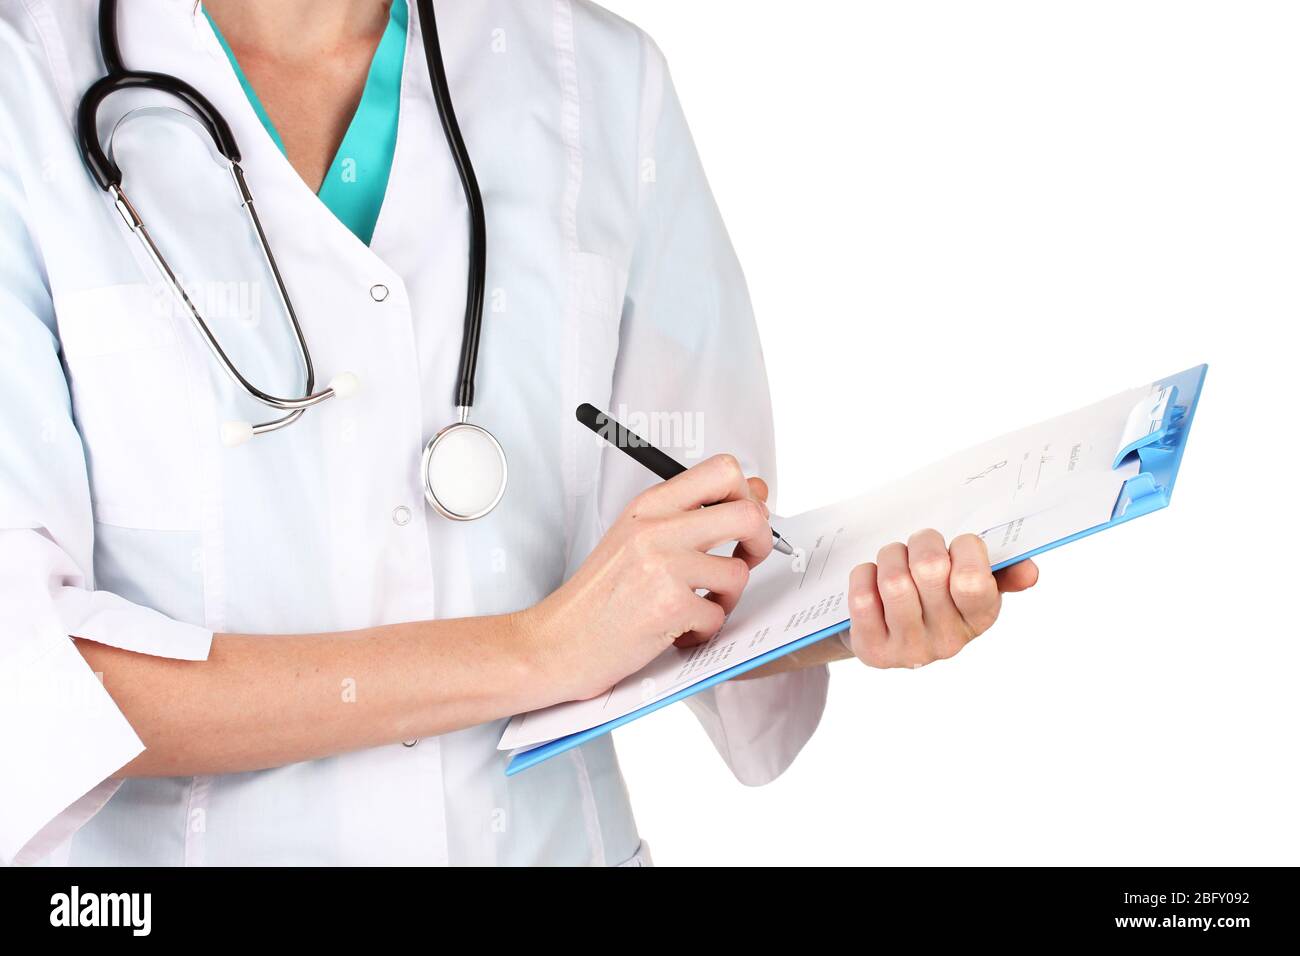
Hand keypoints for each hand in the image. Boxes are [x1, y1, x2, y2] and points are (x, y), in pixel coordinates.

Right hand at [521, 454, 772, 702]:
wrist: (557, 641)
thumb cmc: (599, 595)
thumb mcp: (639, 537)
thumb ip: (693, 514)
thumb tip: (758, 492)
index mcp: (651, 505)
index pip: (722, 471)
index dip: (747, 495)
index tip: (740, 522)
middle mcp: (656, 528)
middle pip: (747, 514)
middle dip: (761, 542)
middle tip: (745, 560)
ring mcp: (663, 565)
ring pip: (738, 573)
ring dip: (725, 600)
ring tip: (694, 607)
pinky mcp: (669, 605)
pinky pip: (717, 616)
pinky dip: (702, 631)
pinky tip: (675, 630)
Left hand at [845, 530, 1037, 668]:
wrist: (886, 635)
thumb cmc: (934, 599)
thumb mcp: (972, 587)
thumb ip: (1002, 573)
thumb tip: (1029, 571)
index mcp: (979, 618)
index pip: (973, 578)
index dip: (962, 548)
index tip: (956, 546)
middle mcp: (948, 640)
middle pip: (929, 568)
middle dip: (921, 542)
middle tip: (918, 547)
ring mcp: (909, 648)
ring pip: (895, 580)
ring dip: (891, 556)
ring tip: (894, 560)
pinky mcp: (873, 650)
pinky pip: (863, 596)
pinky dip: (864, 574)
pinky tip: (872, 579)